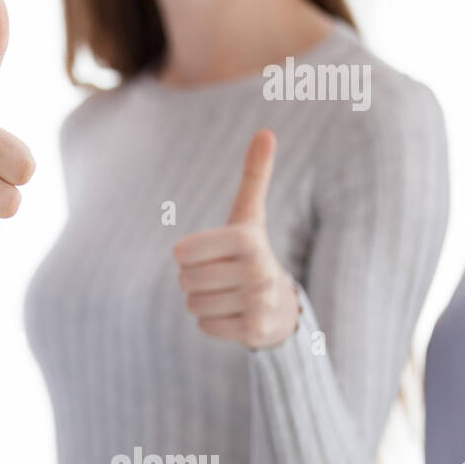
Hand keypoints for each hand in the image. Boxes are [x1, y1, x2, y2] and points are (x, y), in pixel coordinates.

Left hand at [173, 128, 300, 348]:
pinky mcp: (254, 332)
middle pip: (186, 280)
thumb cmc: (252, 255)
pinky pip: (205, 326)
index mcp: (248, 239)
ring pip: (193, 304)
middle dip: (195, 280)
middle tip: (222, 277)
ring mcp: (258, 303)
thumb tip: (266, 131)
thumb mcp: (249, 216)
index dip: (188, 255)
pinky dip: (213, 323)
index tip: (212, 254)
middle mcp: (258, 270)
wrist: (282, 307)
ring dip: (203, 301)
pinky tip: (234, 315)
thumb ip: (254, 176)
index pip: (182, 253)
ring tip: (228, 295)